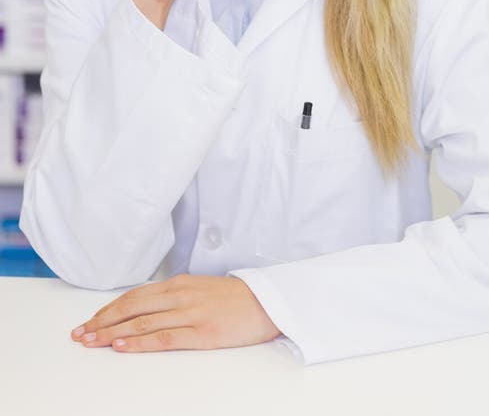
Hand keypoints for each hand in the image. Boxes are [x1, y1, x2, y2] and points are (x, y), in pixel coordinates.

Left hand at [71, 274, 280, 352]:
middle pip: (132, 308)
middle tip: (80, 334)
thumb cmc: (233, 298)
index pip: (134, 295)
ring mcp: (190, 313)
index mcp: (179, 283)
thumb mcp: (199, 289)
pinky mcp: (201, 332)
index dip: (108, 308)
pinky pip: (164, 337)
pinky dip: (139, 343)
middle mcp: (180, 295)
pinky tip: (122, 347)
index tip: (89, 321)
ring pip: (142, 323)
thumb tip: (144, 308)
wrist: (266, 302)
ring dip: (112, 333)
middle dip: (102, 321)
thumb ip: (173, 296)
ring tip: (91, 342)